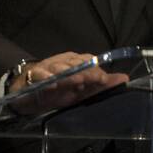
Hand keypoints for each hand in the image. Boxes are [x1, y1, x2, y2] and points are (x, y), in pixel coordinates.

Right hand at [8, 51, 128, 113]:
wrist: (28, 92)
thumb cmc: (58, 89)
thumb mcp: (81, 90)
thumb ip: (101, 85)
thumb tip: (125, 79)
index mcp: (75, 62)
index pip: (89, 62)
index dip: (96, 70)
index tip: (103, 80)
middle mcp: (63, 61)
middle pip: (75, 63)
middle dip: (85, 71)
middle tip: (94, 80)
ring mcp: (48, 66)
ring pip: (59, 66)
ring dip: (68, 73)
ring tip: (77, 81)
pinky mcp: (33, 75)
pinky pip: (39, 74)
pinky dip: (46, 77)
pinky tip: (52, 84)